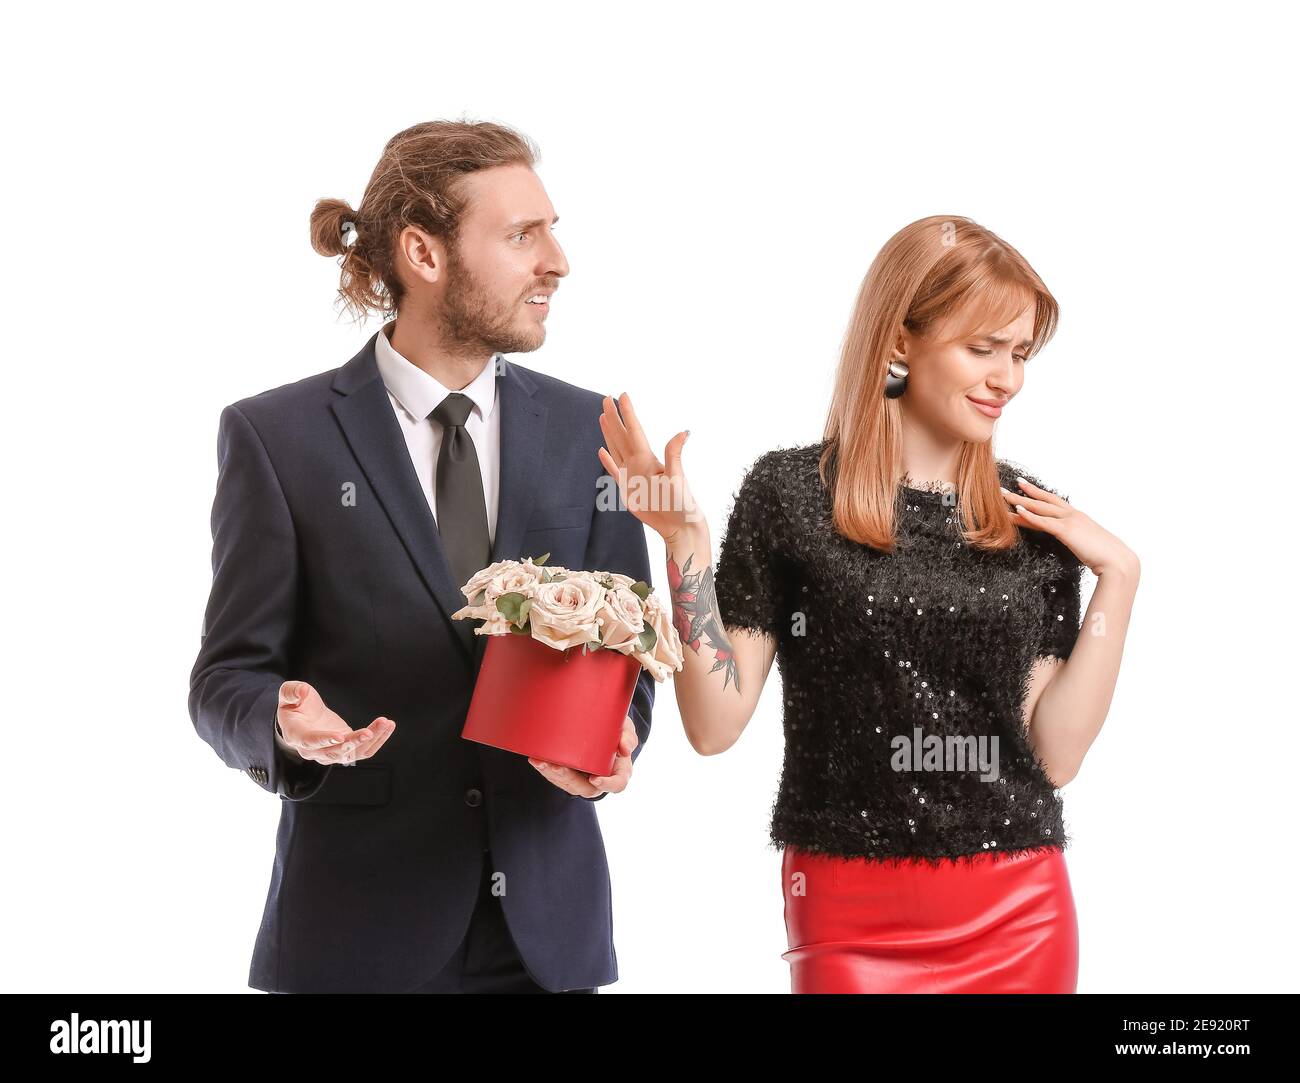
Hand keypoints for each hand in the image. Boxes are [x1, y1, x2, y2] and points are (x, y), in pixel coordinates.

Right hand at [276, 680, 395, 765]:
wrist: (303, 720)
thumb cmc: (295, 706)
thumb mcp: (288, 695)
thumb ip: (292, 692)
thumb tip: (302, 691)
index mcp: (297, 736)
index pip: (310, 742)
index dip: (324, 740)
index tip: (340, 736)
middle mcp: (314, 751)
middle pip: (335, 752)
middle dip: (354, 742)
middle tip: (370, 731)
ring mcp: (331, 753)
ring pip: (353, 752)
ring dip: (371, 740)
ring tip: (386, 723)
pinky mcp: (346, 750)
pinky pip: (364, 751)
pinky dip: (378, 740)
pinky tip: (389, 726)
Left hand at [528, 715, 639, 797]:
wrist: (601, 729)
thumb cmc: (616, 732)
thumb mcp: (625, 729)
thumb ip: (628, 736)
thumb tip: (625, 747)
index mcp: (619, 772)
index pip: (617, 784)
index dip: (606, 784)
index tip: (594, 778)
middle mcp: (599, 780)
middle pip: (584, 788)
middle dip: (568, 778)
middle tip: (557, 766)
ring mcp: (582, 780)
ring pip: (566, 784)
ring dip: (551, 774)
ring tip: (539, 761)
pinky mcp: (567, 775)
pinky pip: (555, 777)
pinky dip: (544, 768)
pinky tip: (535, 758)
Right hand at [598, 392, 698, 542]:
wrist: (677, 524)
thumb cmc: (681, 502)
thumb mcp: (677, 477)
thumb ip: (674, 454)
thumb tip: (684, 432)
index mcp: (647, 458)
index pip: (634, 431)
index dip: (628, 414)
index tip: (622, 395)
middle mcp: (638, 463)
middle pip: (622, 435)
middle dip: (614, 418)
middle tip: (606, 398)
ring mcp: (632, 475)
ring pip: (616, 448)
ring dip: (609, 433)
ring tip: (603, 417)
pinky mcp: (627, 489)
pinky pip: (614, 470)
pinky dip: (607, 460)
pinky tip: (601, 450)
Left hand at [1001, 477, 1139, 578]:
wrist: (1118, 561)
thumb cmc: (1105, 556)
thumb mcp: (1088, 543)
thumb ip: (1078, 539)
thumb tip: (1074, 542)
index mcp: (1078, 517)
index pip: (1053, 503)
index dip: (1038, 495)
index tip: (1024, 488)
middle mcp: (1073, 514)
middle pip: (1043, 500)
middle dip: (1024, 492)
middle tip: (1005, 486)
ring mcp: (1070, 521)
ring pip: (1040, 508)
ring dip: (1019, 500)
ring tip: (1002, 495)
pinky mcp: (1067, 530)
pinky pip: (1044, 521)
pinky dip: (1029, 515)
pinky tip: (1017, 510)